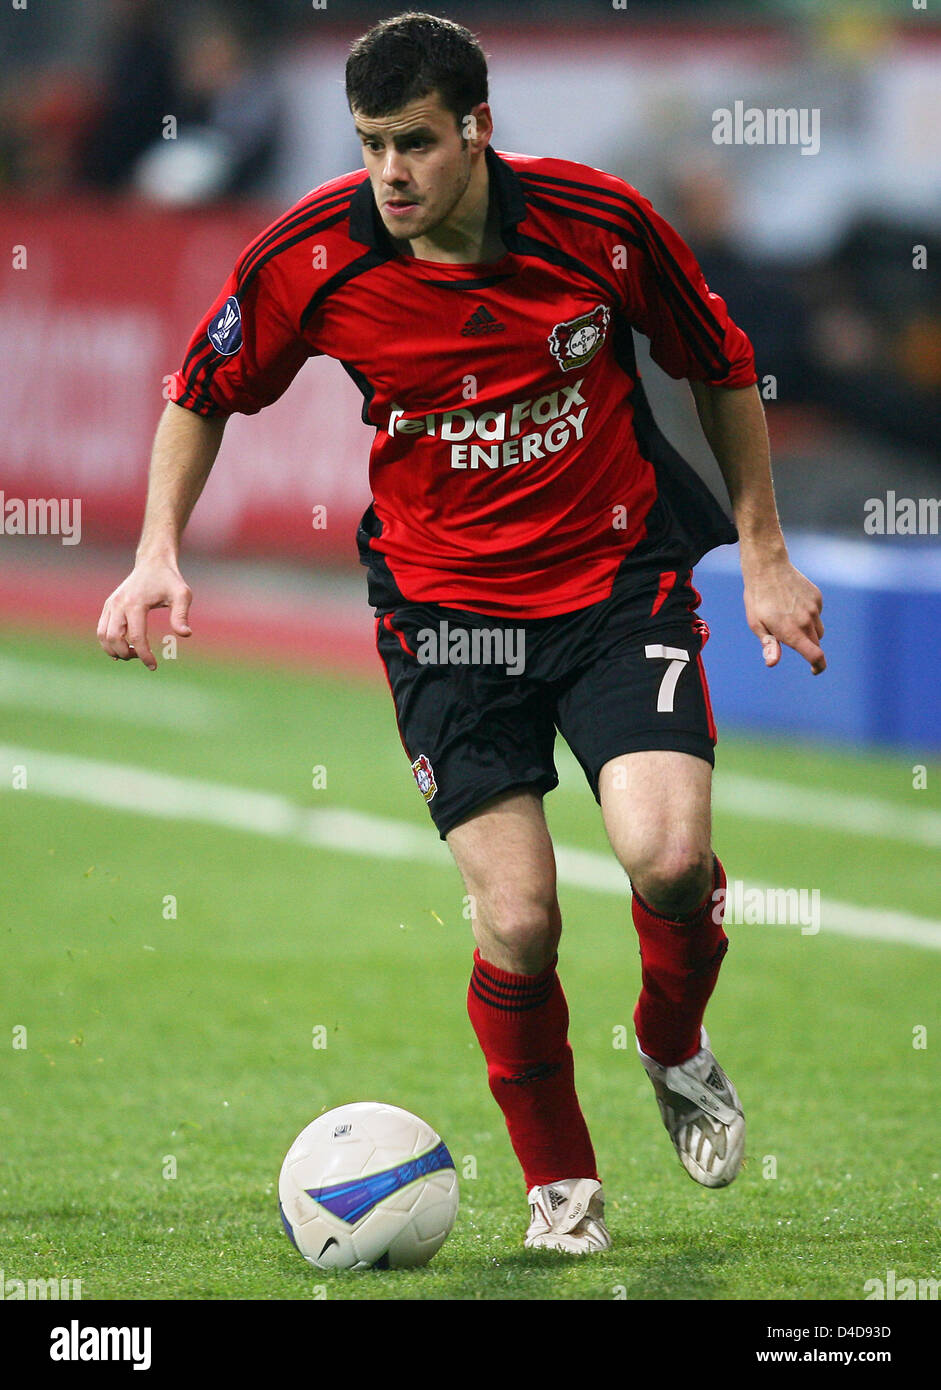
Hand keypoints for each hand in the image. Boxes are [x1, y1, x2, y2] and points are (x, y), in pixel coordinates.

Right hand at [97, 559, 192, 671]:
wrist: (153, 563)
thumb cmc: (169, 580)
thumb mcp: (182, 595)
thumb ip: (182, 615)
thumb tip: (185, 635)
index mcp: (135, 603)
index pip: (136, 637)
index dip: (144, 655)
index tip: (154, 666)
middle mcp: (119, 604)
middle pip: (114, 639)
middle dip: (128, 654)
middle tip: (144, 658)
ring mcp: (111, 605)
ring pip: (103, 636)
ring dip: (115, 650)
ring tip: (133, 654)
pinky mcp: (108, 606)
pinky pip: (102, 629)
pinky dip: (108, 643)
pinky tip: (122, 649)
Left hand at [742, 555, 824, 674]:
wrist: (768, 567)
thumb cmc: (758, 599)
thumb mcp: (757, 624)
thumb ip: (769, 644)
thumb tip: (772, 663)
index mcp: (792, 632)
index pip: (816, 655)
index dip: (818, 666)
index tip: (814, 669)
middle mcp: (807, 621)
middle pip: (816, 644)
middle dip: (807, 648)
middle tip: (790, 639)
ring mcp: (814, 608)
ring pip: (818, 630)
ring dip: (808, 632)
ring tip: (789, 619)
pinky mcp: (817, 597)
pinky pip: (817, 613)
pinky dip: (809, 615)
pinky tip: (793, 604)